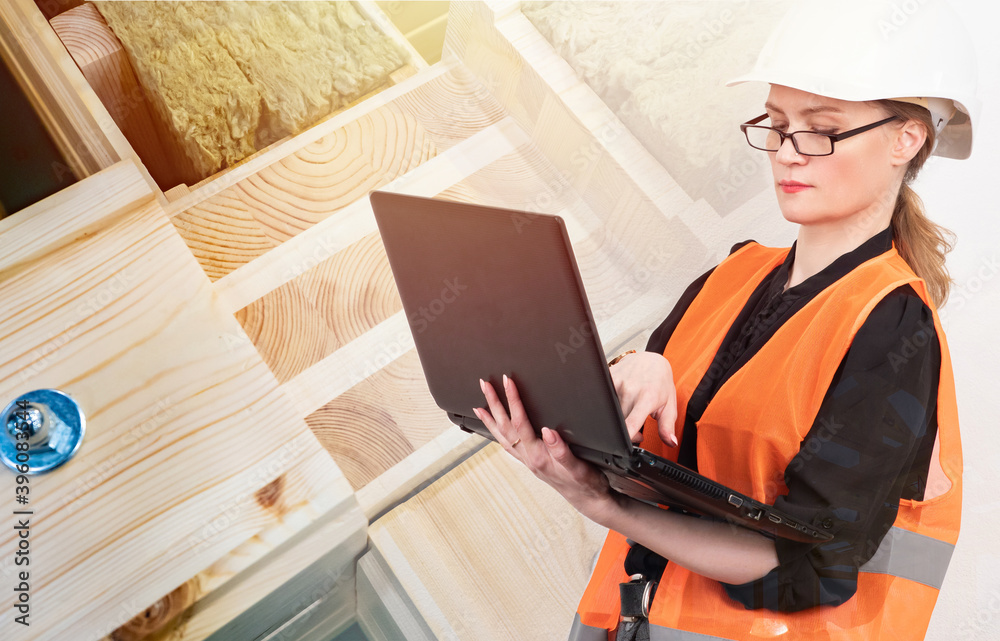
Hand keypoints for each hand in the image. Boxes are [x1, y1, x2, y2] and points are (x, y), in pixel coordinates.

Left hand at [473, 375, 618, 522]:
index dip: (513, 400)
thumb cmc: (585, 483)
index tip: (508, 382)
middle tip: (485, 384)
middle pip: (505, 427)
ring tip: (479, 406)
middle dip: (494, 404)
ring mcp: (527, 460)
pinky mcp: (530, 462)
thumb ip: (562, 451)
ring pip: (502, 436)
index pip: (520, 422)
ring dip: (490, 419)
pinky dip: (498, 434)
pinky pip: (508, 445)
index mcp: (538, 455)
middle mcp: (528, 458)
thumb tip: (548, 432)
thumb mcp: (579, 467)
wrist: (587, 500)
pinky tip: (495, 428)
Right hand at [610, 351, 677, 446]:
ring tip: (629, 414)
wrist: (651, 360)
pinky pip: (604, 398)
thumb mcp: (669, 405)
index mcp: (647, 397)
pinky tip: (620, 403)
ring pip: (611, 411)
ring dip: (618, 418)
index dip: (628, 435)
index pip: (632, 422)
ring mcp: (617, 382)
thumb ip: (668, 426)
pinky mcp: (609, 377)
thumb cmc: (661, 383)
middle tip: (636, 431)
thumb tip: (671, 442)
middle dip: (626, 431)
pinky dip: (610, 406)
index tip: (625, 444)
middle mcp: (631, 389)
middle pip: (620, 421)